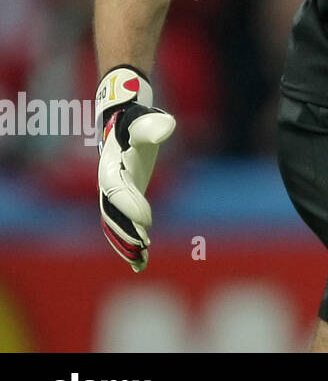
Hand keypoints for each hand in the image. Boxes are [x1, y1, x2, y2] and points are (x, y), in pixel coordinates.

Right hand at [96, 66, 174, 272]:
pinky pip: (122, 224)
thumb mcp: (145, 119)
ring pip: (115, 224)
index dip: (130, 206)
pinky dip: (129, 242)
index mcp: (110, 167)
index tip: (147, 220)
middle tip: (142, 248)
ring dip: (125, 243)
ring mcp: (114, 193)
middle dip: (125, 233)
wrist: (123, 118)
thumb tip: (166, 128)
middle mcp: (108, 184)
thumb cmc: (135, 118)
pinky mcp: (124, 198)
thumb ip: (153, 125)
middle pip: (112, 214)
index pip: (117, 191)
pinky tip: (140, 261)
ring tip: (140, 262)